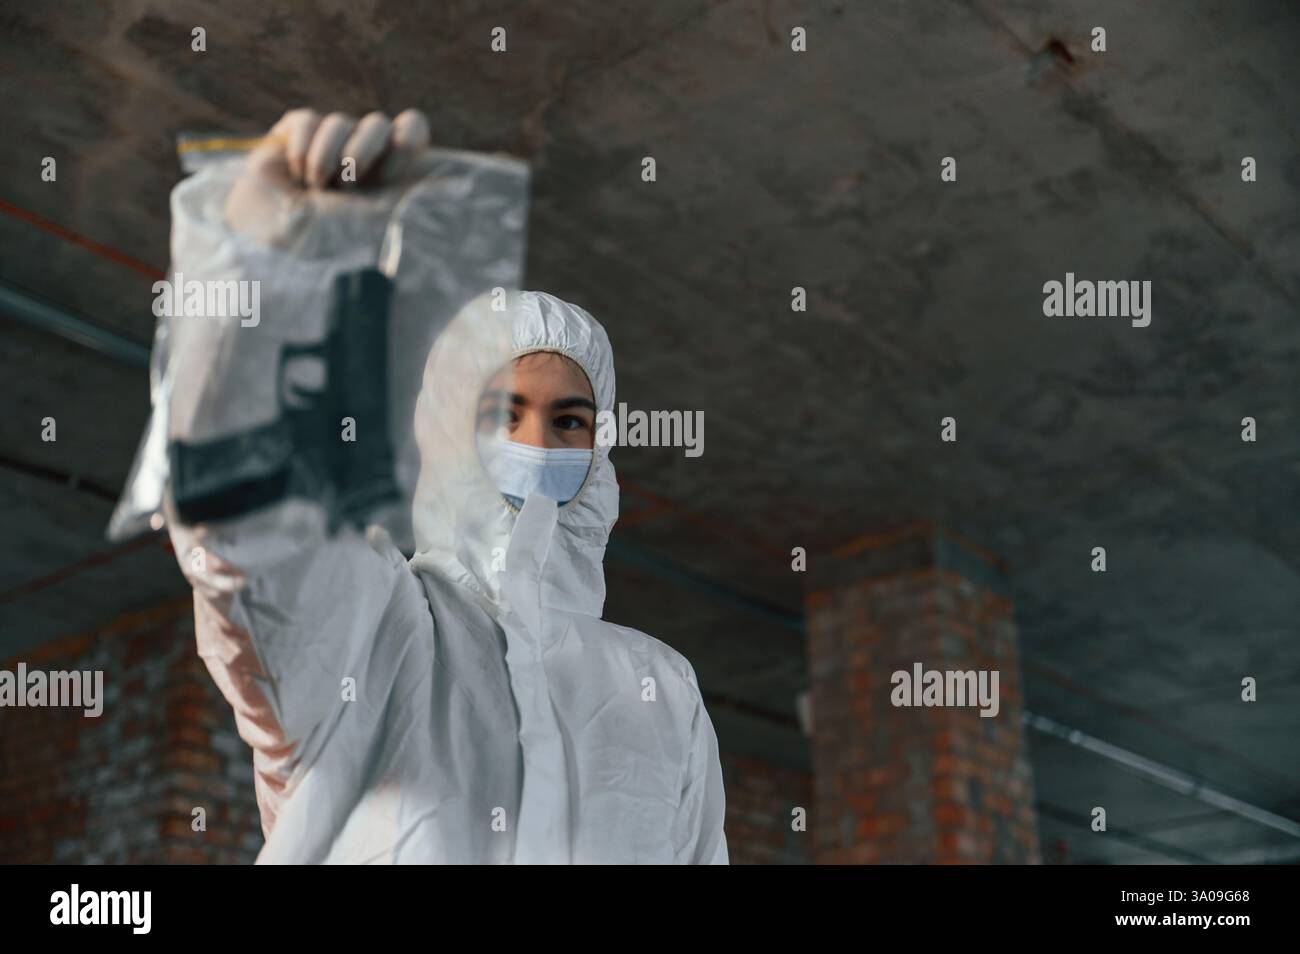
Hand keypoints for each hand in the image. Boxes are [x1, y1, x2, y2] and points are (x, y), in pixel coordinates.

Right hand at [225, 108, 430, 243]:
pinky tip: (295, 174)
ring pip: (340, 120)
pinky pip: (308, 119)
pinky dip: (301, 147)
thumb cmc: (333, 237)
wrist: (274, 239)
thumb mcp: (382, 215)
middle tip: (348, 183)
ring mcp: (328, 145)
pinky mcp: (294, 135)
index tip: (393, 166)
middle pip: (378, 123)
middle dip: (363, 150)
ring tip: (316, 187)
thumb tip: (464, 184)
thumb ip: (417, 194)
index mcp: (388, 175)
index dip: (406, 138)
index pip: (412, 129)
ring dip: (328, 156)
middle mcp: (362, 157)